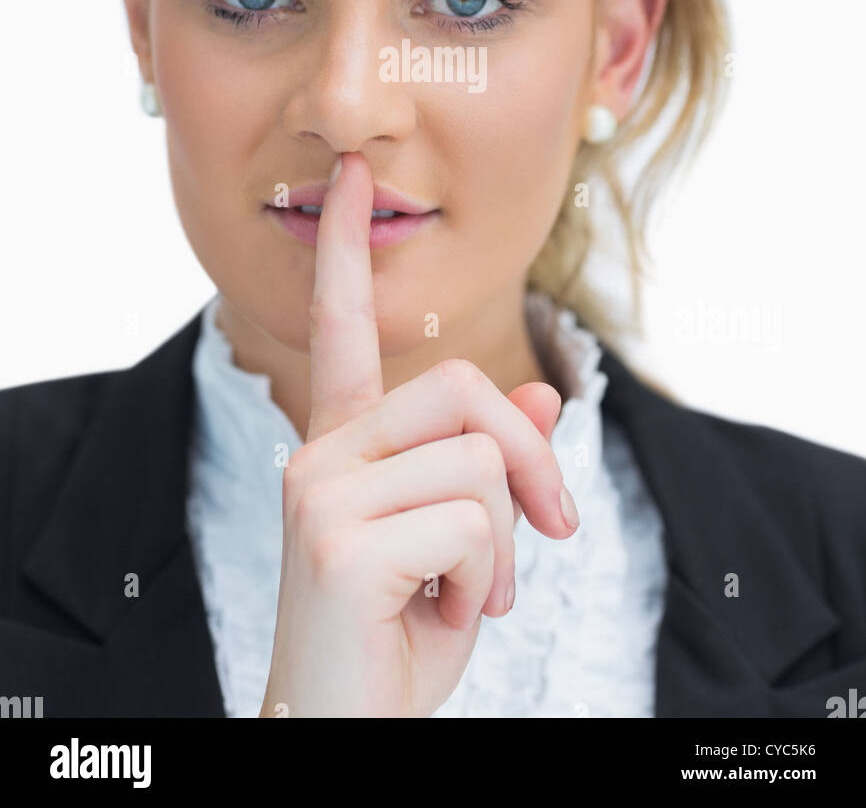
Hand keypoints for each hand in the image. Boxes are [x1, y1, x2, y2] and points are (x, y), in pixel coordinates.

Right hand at [259, 151, 578, 717]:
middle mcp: (320, 454)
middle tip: (552, 530)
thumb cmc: (397, 637)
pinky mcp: (339, 543)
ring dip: (508, 541)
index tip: (346, 179)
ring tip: (473, 590)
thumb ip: (493, 463)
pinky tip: (445, 612)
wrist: (343, 731)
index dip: (349, 252)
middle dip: (534, 461)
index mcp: (342, 445)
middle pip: (464, 387)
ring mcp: (321, 493)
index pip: (343, 329)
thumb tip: (542, 398)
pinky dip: (488, 579)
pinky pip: (473, 523)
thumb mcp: (465, 543)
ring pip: (481, 460)